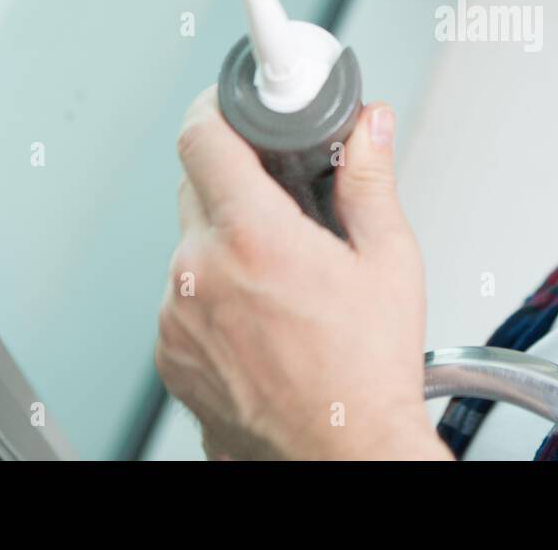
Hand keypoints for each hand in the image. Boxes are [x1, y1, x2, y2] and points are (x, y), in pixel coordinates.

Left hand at [155, 85, 451, 459]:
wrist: (342, 453)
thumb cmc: (366, 371)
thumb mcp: (388, 260)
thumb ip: (369, 179)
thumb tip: (369, 126)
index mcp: (255, 239)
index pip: (203, 137)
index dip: (218, 108)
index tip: (234, 104)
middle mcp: (201, 274)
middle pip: (197, 185)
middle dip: (238, 178)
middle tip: (285, 199)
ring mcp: (177, 318)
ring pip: (190, 243)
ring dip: (227, 240)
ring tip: (282, 275)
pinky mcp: (169, 354)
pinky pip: (183, 295)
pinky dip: (214, 291)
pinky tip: (262, 314)